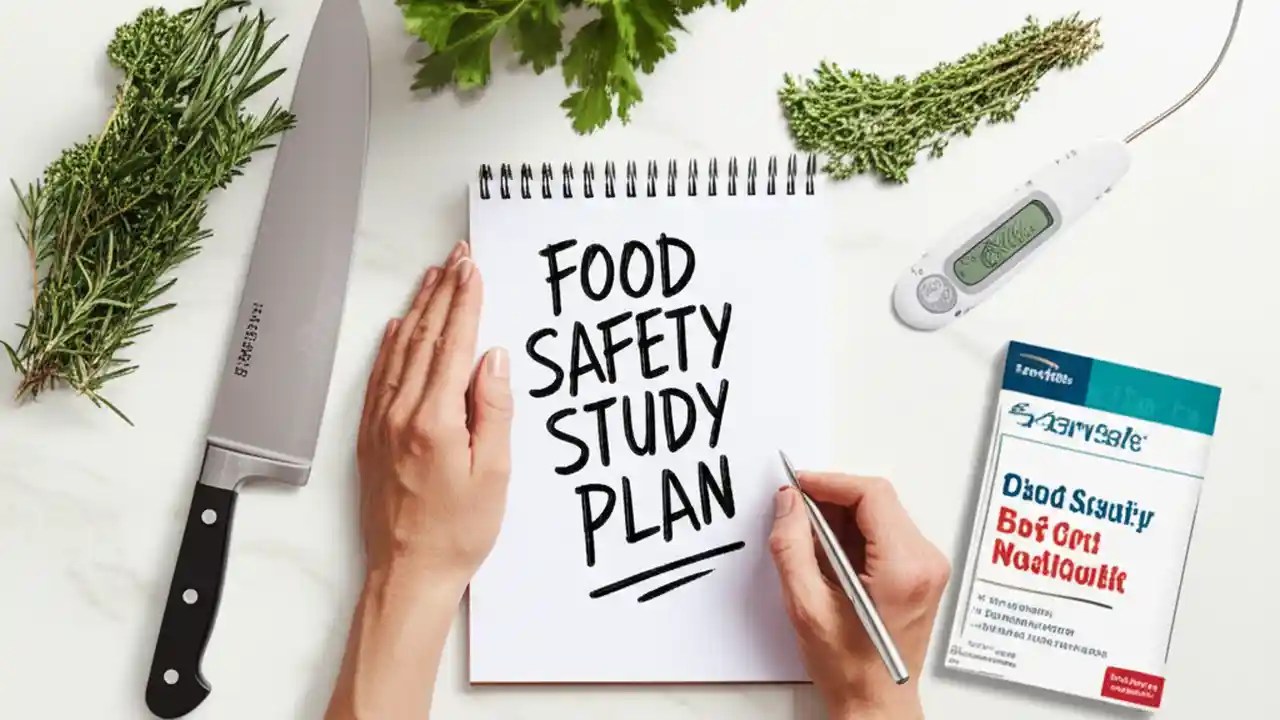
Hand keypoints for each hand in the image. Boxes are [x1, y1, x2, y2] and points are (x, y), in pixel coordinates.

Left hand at [328, 243, 512, 719]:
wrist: (408, 573)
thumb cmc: (457, 533)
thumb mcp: (495, 473)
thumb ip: (494, 409)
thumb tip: (493, 358)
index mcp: (436, 421)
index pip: (454, 346)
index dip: (466, 304)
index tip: (474, 271)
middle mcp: (402, 414)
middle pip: (425, 339)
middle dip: (443, 294)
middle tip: (458, 260)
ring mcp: (381, 424)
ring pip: (400, 351)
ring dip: (418, 310)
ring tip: (433, 278)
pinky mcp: (370, 437)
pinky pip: (379, 377)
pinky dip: (390, 346)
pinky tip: (399, 327)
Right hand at [769, 473, 950, 719]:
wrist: (877, 703)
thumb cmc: (849, 668)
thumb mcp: (807, 606)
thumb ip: (792, 546)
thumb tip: (789, 503)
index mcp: (904, 568)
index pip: (872, 495)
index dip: (830, 483)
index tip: (799, 486)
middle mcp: (925, 563)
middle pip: (877, 501)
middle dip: (832, 500)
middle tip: (796, 512)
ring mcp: (927, 567)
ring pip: (879, 515)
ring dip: (841, 518)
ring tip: (809, 541)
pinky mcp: (920, 573)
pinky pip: (885, 534)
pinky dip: (853, 534)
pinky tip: (829, 554)